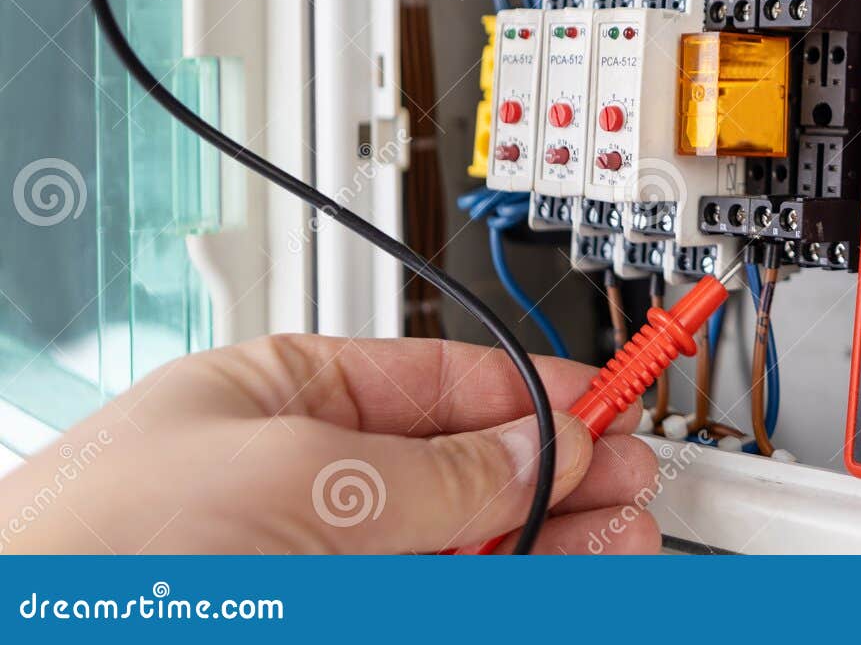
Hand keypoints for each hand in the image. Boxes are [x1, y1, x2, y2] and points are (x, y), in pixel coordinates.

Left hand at [0, 335, 658, 553]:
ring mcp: (318, 571)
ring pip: (465, 550)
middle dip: (558, 472)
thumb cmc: (87, 556)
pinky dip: (512, 589)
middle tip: (630, 482)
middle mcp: (301, 489)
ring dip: (552, 542)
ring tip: (620, 543)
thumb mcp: (293, 474)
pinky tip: (560, 579)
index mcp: (276, 400)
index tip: (606, 404)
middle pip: (463, 471)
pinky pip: (447, 598)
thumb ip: (434, 468)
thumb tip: (539, 440)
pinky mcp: (334, 623)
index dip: (530, 392)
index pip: (434, 382)